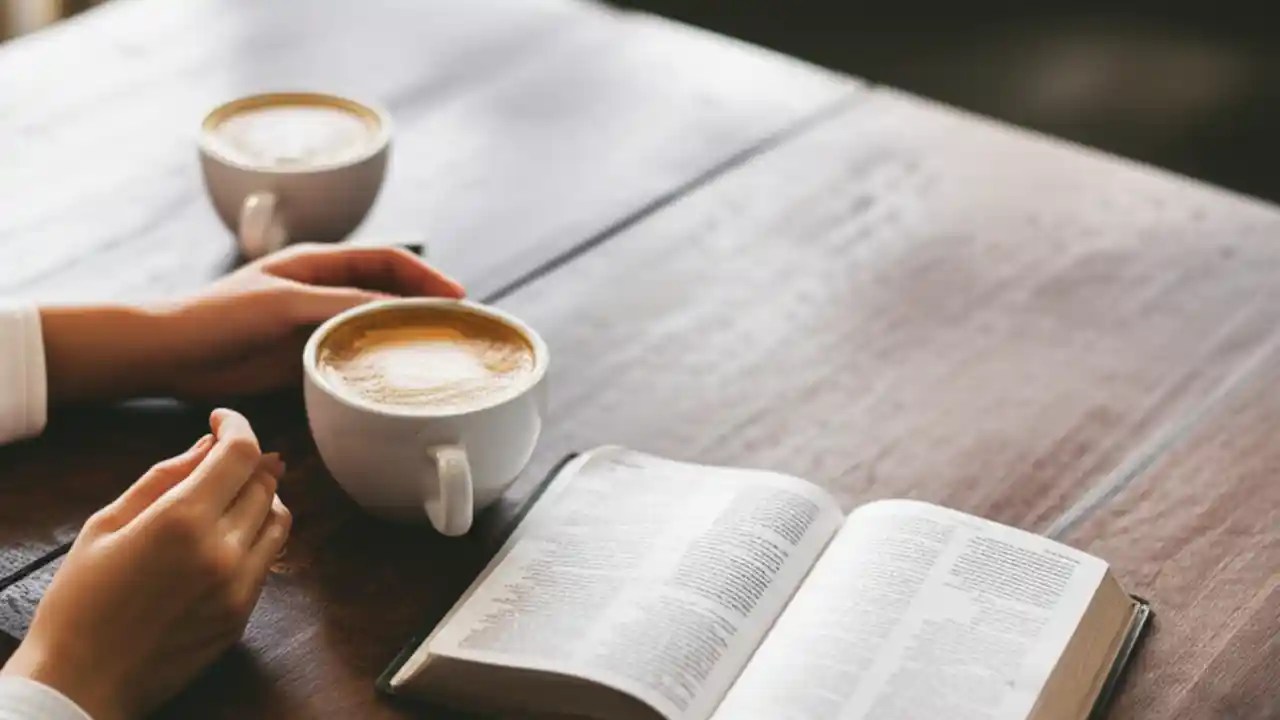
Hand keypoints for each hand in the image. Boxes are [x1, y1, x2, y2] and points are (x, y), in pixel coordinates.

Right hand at [0, 409, 289, 719]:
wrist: (82, 681)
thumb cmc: (80, 600)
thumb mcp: (107, 524)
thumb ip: (164, 476)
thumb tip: (208, 443)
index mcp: (182, 521)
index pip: (241, 453)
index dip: (237, 425)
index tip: (222, 419)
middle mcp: (222, 551)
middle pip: (265, 482)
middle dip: (248, 459)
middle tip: (223, 455)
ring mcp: (239, 586)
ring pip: (279, 519)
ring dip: (263, 496)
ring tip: (230, 494)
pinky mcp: (243, 614)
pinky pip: (270, 558)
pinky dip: (260, 534)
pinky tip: (229, 535)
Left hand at [40, 244, 465, 401]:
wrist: (171, 353)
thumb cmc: (220, 316)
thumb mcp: (286, 303)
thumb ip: (340, 304)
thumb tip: (394, 310)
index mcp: (318, 263)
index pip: (387, 260)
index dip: (425, 276)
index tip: (457, 297)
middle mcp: (322, 289)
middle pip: (387, 290)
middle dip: (424, 304)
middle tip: (457, 328)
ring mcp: (314, 323)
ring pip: (372, 324)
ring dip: (403, 334)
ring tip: (436, 353)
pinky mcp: (304, 355)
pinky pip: (351, 354)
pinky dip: (377, 361)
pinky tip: (393, 377)